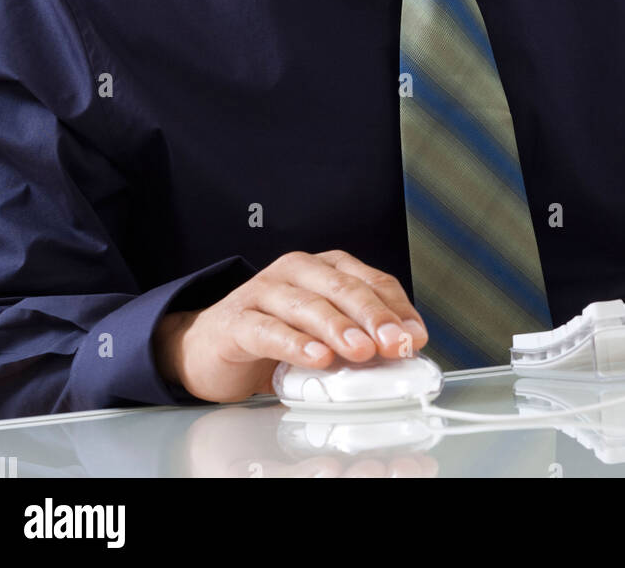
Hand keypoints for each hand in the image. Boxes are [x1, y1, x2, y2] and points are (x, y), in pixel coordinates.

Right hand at [152, 249, 428, 403]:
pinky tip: (317, 358)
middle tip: (396, 342)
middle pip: (342, 287)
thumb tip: (398, 354)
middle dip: (374, 316)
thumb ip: (355, 336)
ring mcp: (264, 292)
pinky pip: (269, 330)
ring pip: (308, 305)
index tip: (416, 336)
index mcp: (323, 267)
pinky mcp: (238, 321)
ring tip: (362, 351)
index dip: (396, 307)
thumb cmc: (273, 334)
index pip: (369, 279)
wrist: (208, 345)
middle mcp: (296, 270)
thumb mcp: (321, 331)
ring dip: (339, 329)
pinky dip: (295, 344)